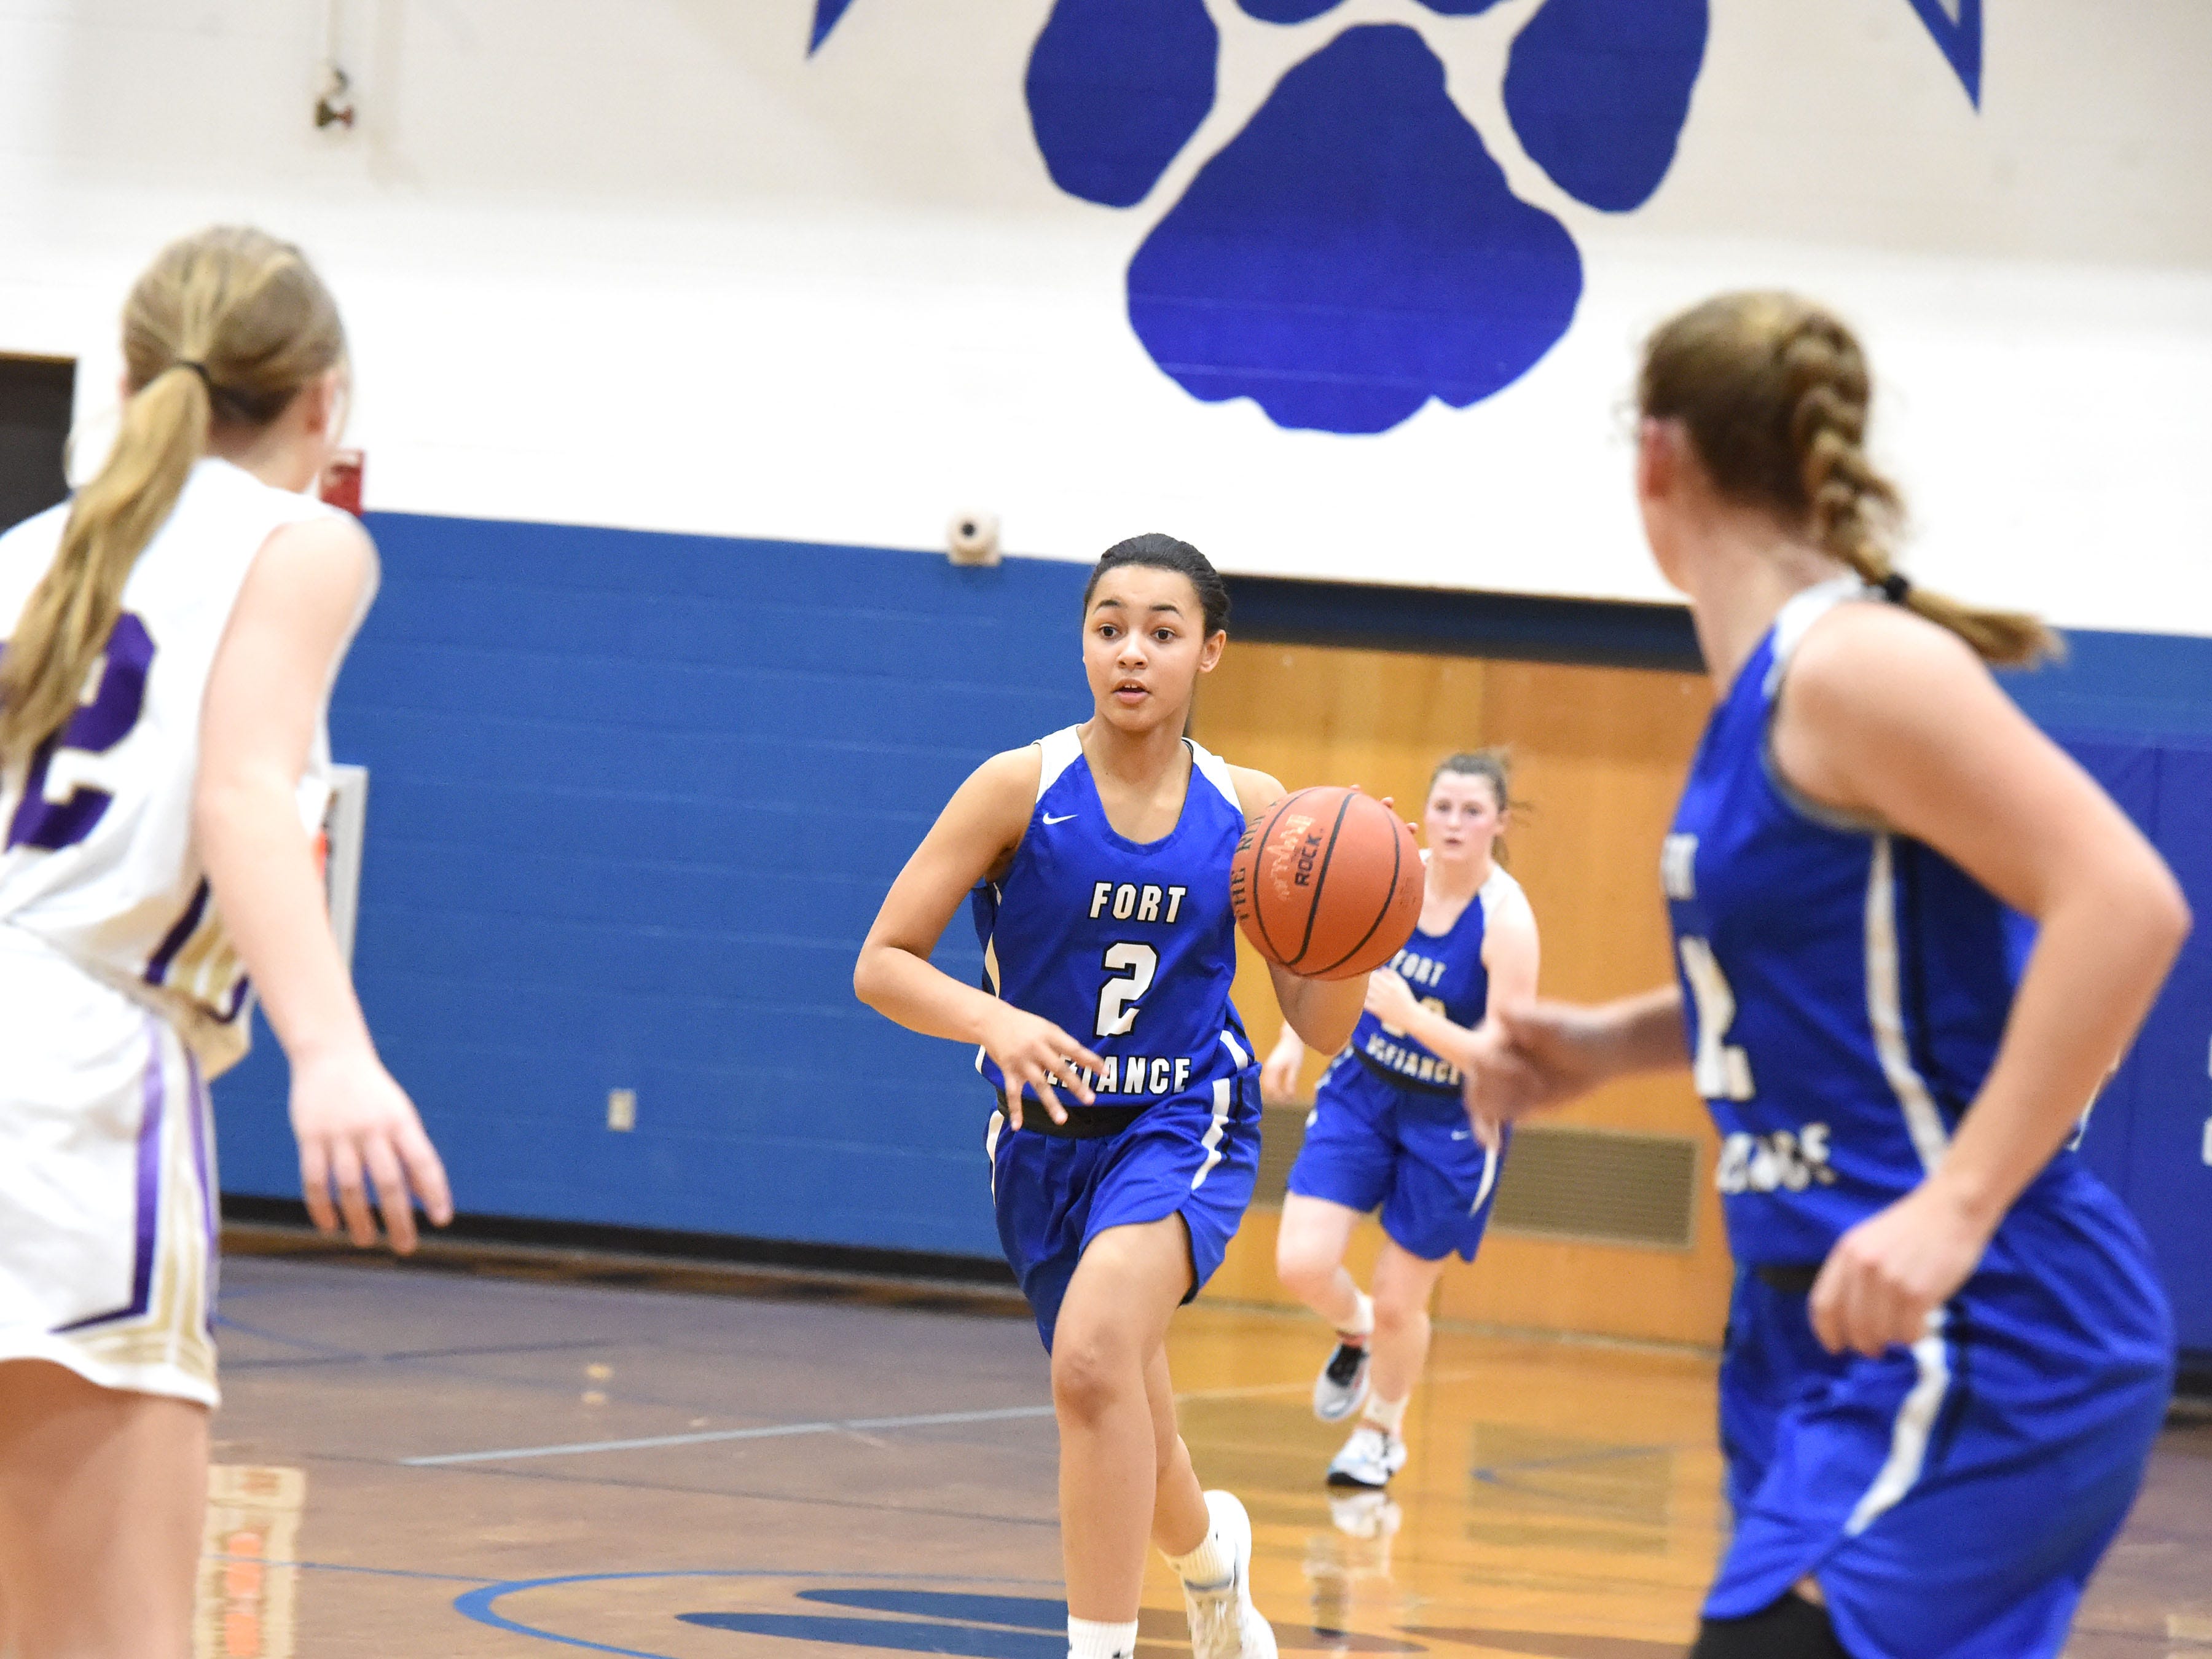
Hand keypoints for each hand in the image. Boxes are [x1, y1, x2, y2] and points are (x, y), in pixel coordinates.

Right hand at [290, 1047, 451, 1253]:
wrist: (331, 1055)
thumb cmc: (373, 1094)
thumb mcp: (400, 1115)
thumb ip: (412, 1152)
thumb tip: (428, 1196)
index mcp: (401, 1122)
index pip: (423, 1161)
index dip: (435, 1191)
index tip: (442, 1220)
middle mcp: (373, 1129)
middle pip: (388, 1181)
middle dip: (399, 1218)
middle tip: (406, 1248)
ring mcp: (339, 1133)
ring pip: (350, 1186)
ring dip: (359, 1219)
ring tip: (367, 1242)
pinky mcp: (309, 1136)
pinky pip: (314, 1179)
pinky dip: (321, 1206)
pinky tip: (330, 1226)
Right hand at [980, 1003, 1102, 1128]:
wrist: (992, 1020)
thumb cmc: (1024, 1024)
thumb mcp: (1045, 1027)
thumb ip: (1061, 1044)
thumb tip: (1082, 1061)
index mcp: (1049, 1035)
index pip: (1074, 1049)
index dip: (1091, 1061)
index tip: (1106, 1073)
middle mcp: (1037, 1048)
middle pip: (1059, 1069)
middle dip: (1075, 1085)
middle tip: (1091, 1100)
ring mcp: (1022, 1061)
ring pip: (1039, 1084)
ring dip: (1051, 1103)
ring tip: (1062, 1120)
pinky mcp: (1008, 1070)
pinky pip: (1013, 1093)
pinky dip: (1015, 1110)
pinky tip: (1017, 1126)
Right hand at [1259, 1029, 1303, 1106]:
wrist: (1291, 1038)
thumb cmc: (1294, 1052)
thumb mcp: (1294, 1068)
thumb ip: (1290, 1082)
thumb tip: (1289, 1096)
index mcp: (1272, 1070)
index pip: (1271, 1090)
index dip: (1278, 1098)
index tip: (1287, 1103)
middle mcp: (1267, 1070)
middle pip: (1267, 1089)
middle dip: (1275, 1097)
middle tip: (1285, 1102)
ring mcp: (1267, 1068)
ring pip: (1266, 1085)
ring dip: (1274, 1092)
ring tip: (1283, 1098)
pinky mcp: (1269, 1067)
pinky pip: (1268, 1081)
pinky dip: (1273, 1087)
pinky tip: (1280, 1089)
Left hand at [1363, 967, 1418, 1027]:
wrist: (1410, 1017)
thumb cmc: (1405, 999)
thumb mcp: (1402, 985)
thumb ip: (1392, 975)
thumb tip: (1381, 969)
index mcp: (1391, 985)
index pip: (1375, 975)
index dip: (1368, 974)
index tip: (1366, 974)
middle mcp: (1386, 993)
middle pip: (1369, 982)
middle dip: (1363, 980)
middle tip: (1359, 980)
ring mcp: (1381, 1002)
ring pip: (1366, 992)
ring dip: (1361, 989)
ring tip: (1358, 988)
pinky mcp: (1377, 1011)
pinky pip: (1365, 1003)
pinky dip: (1361, 999)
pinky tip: (1359, 998)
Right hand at [1460, 1001, 1617, 1138]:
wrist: (1604, 1052)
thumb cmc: (1579, 1030)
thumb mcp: (1553, 1023)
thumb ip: (1526, 1019)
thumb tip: (1501, 1010)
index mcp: (1497, 1036)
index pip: (1478, 1058)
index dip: (1499, 1071)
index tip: (1529, 1074)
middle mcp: (1496, 1059)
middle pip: (1477, 1085)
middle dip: (1501, 1093)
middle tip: (1539, 1090)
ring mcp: (1505, 1082)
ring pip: (1484, 1105)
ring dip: (1499, 1111)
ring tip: (1531, 1105)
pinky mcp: (1518, 1101)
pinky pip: (1497, 1118)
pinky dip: (1492, 1130)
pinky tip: (1494, 1143)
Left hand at [1809, 1179, 1994, 1357]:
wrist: (1952, 1209)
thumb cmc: (1914, 1228)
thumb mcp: (1869, 1241)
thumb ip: (1855, 1273)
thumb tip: (1847, 1317)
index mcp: (1846, 1253)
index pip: (1823, 1304)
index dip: (1827, 1331)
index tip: (1835, 1346)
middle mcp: (1863, 1267)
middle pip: (1853, 1325)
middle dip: (1864, 1344)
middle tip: (1875, 1349)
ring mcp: (1890, 1280)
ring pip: (1882, 1333)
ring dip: (1893, 1340)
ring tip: (1903, 1331)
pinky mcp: (1919, 1292)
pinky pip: (1909, 1333)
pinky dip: (1915, 1337)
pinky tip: (1921, 1328)